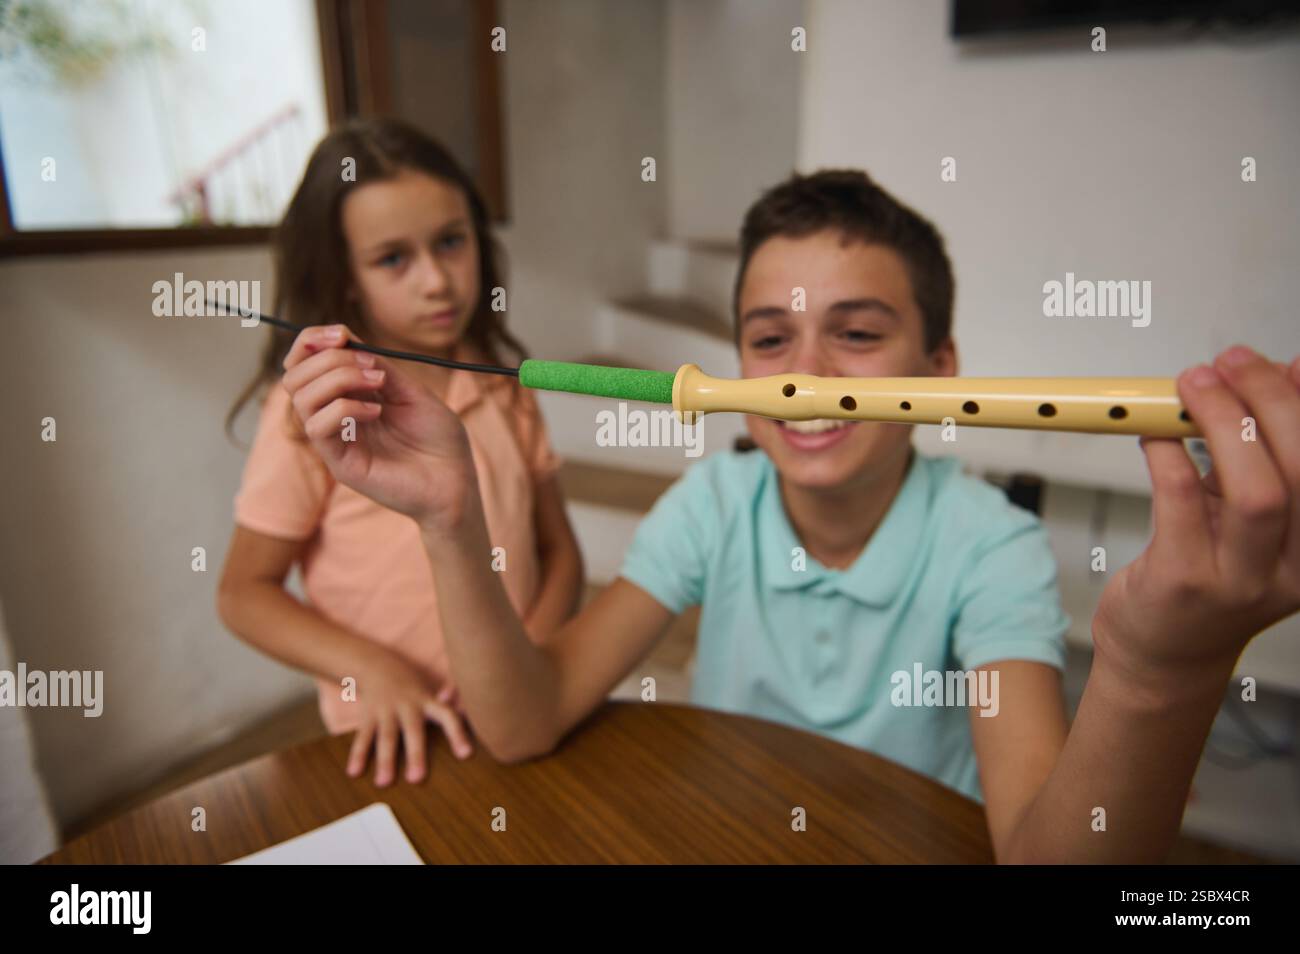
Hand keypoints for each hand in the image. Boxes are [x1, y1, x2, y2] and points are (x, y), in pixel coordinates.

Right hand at [281, 323, 476, 527]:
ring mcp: (335, 441)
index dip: (312, 340)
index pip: (305, 362)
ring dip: (338, 379)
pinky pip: (317, 427)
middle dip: (329, 358)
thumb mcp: (411, 391)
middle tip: (372, 368)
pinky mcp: (340, 463)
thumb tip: (347, 339)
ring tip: (378, 384)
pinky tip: (377, 413)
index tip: (342, 333)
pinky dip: (345, 409)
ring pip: (300, 398)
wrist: (457, 481)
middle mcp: (334, 417)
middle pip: (294, 376)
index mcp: (347, 396)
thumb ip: (378, 367)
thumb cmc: (440, 439)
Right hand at [345, 649, 473, 785]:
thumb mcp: (432, 692)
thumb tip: (470, 714)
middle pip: (413, 731)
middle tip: (416, 779)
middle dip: (415, 755)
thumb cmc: (414, 688)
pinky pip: (363, 736)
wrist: (377, 665)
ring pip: (386, 737)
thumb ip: (450, 705)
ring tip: (384, 783)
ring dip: (385, 760)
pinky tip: (354, 772)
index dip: (457, 734)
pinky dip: (358, 754)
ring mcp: (387, 710)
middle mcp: (408, 706)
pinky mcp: (368, 716)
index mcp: (429, 702)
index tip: (465, 755)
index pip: (447, 716)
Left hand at [1093, 347, 1299, 686]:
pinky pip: (1181, 505)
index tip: (1290, 362)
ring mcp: (1240, 580)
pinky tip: (1155, 432)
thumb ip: (1262, 454)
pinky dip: (1169, 455)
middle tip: (1232, 362)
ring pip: (1257, 494)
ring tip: (1194, 383)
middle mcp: (1293, 567)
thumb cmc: (1205, 573)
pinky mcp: (1184, 583)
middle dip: (1270, 403)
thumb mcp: (1245, 513)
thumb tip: (1281, 374)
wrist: (1164, 656)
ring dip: (1225, 424)